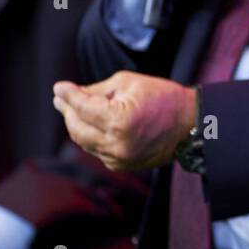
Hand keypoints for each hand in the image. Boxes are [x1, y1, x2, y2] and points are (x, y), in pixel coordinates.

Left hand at [53, 72, 196, 171]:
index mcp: (120, 121)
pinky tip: (92, 124)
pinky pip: (97, 150)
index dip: (68, 96)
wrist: (190, 124)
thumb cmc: (163, 97)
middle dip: (68, 112)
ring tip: (74, 109)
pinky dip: (91, 137)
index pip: (83, 107)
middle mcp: (117, 144)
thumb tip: (71, 94)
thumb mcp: (129, 83)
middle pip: (77, 129)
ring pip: (84, 142)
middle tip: (62, 99)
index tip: (58, 87)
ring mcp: (119, 159)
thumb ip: (97, 90)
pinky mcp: (122, 165)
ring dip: (77, 125)